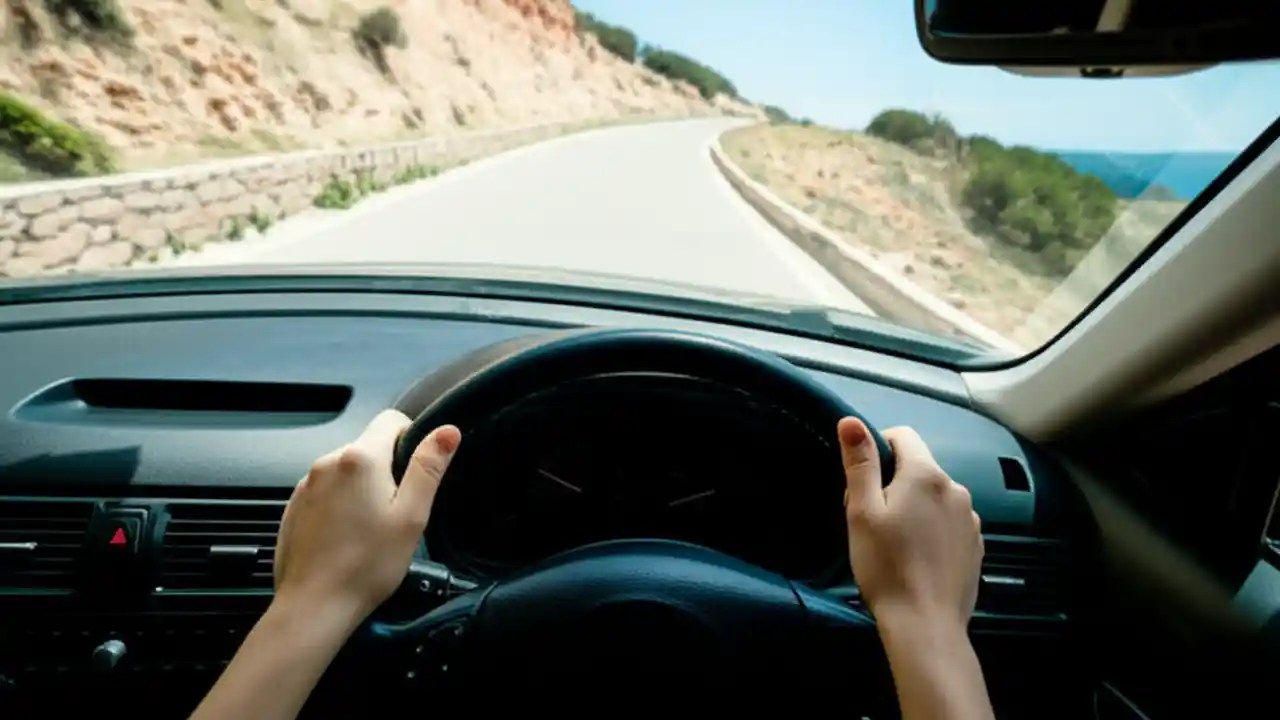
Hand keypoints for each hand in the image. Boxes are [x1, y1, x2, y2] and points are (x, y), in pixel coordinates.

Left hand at [274, 410, 461, 624]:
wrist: (314, 606)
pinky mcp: (294, 506)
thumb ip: (428, 468)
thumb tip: (447, 430)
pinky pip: (326, 491)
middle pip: (368, 446)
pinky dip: (340, 504)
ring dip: (362, 487)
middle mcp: (327, 462)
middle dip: (387, 469)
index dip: (411, 439)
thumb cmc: (369, 564)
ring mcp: (306, 484)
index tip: (416, 474)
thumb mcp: (411, 517)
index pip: (391, 420)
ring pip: (347, 470)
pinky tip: (346, 537)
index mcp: (360, 459)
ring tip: (370, 529)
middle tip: (397, 512)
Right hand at [839, 417, 982, 631]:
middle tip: (871, 518)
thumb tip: (851, 420)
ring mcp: (971, 518)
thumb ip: (860, 463)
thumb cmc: (886, 566)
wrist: (926, 625)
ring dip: (916, 506)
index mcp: (926, 475)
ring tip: (895, 542)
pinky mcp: (976, 545)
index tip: (862, 480)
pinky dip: (933, 529)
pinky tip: (919, 557)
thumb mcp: (862, 512)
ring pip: (935, 496)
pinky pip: (950, 522)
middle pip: (919, 468)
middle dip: (894, 482)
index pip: (902, 435)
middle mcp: (956, 488)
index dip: (877, 448)